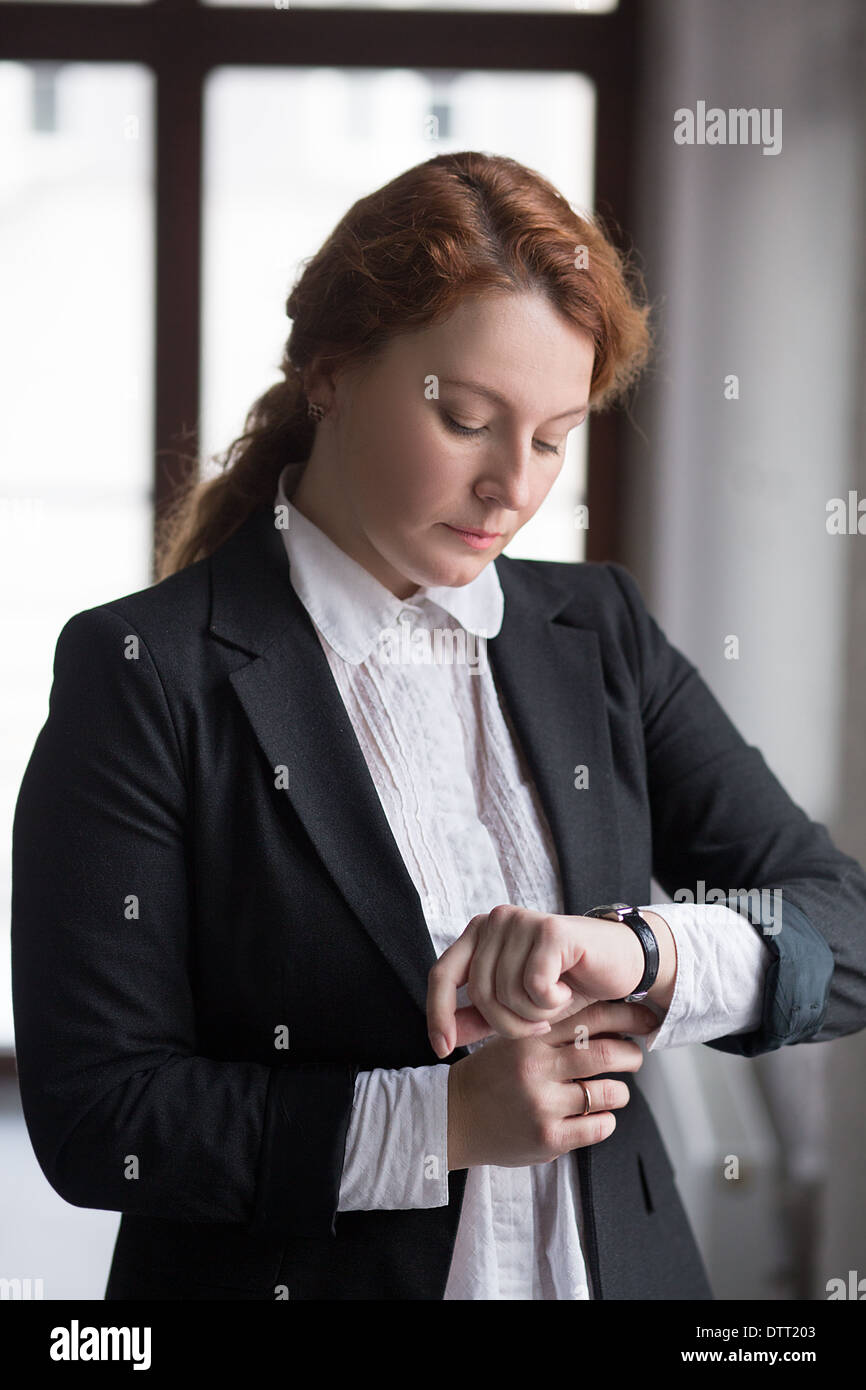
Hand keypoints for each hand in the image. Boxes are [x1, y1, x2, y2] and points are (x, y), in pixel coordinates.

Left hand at [428, 903, 674, 1057]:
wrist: (621, 965)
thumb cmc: (568, 983)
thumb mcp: (516, 1006)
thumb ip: (478, 1017)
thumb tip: (439, 1040)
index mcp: (480, 932)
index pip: (442, 974)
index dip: (438, 1015)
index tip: (442, 1049)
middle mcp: (496, 919)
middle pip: (480, 993)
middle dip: (509, 1024)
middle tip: (538, 1023)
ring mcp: (522, 920)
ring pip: (507, 993)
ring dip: (535, 1014)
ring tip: (555, 1002)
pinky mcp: (550, 930)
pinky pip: (534, 986)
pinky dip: (552, 1001)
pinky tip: (567, 990)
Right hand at [446, 1000, 657, 1170]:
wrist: (453, 1118)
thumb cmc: (490, 1075)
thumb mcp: (512, 1038)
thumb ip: (552, 1029)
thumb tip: (611, 1018)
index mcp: (529, 1036)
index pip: (589, 1016)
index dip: (625, 1013)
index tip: (644, 1016)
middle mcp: (536, 1068)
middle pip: (606, 1052)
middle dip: (631, 1053)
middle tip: (635, 1055)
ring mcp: (543, 1105)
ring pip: (609, 1092)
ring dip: (620, 1091)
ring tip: (614, 1090)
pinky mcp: (548, 1139)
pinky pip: (599, 1127)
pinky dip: (607, 1120)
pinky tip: (596, 1116)